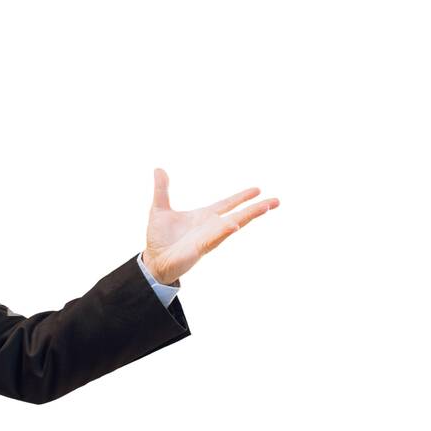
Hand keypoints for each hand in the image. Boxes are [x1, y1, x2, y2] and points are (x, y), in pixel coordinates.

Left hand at [140, 168, 278, 284]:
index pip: (227, 204)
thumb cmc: (159, 239)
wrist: (154, 261)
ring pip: (231, 226)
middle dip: (257, 208)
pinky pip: (214, 239)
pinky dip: (224, 231)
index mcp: (204, 216)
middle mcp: (210, 227)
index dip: (242, 197)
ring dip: (247, 216)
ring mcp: (207, 238)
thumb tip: (158, 169)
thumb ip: (161, 190)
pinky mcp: (199, 248)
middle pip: (239, 215)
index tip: (258, 189)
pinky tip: (234, 224)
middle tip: (277, 201)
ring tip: (264, 208)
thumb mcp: (159, 209)